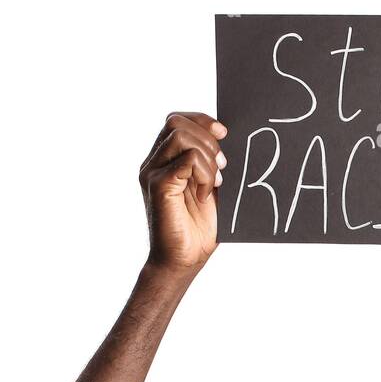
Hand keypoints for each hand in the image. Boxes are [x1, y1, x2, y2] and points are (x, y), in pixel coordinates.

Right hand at [139, 112, 227, 273]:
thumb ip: (211, 163)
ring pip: (180, 135)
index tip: (224, 133)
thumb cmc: (197, 230)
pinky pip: (185, 160)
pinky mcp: (158, 185)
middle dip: (206, 137)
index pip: (177, 120)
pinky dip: (203, 172)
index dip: (202, 120)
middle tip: (223, 165)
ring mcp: (152, 173)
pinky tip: (205, 193)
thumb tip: (227, 139)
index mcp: (165, 160)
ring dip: (206, 156)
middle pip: (176, 121)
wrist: (184, 261)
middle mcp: (153, 163)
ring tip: (214, 182)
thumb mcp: (210, 188)